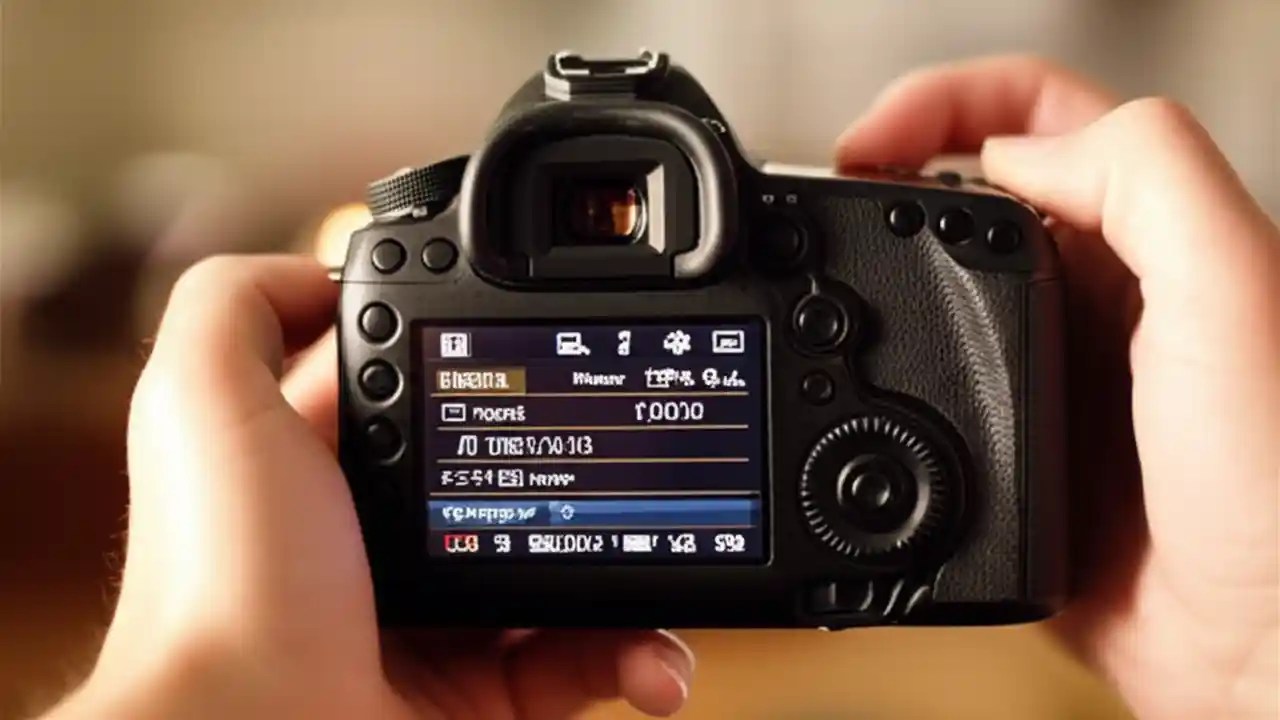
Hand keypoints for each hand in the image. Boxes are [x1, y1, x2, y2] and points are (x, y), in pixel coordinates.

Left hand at [48, 256, 694, 718]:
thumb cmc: (220, 582)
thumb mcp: (205, 403)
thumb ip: (243, 305)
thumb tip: (325, 267)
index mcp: (333, 466)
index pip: (434, 387)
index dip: (500, 358)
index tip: (565, 341)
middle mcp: (386, 540)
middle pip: (521, 474)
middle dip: (595, 463)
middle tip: (648, 450)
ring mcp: (442, 621)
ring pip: (572, 569)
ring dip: (641, 562)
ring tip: (683, 558)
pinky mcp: (485, 696)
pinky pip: (588, 661)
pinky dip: (638, 655)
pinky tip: (658, 658)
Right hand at [836, 56, 1277, 718]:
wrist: (1254, 652)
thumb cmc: (1277, 491)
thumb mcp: (1231, 293)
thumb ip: (1144, 179)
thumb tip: (1010, 152)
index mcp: (1150, 236)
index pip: (1041, 114)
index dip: (945, 102)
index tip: (871, 137)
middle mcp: (1099, 292)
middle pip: (974, 186)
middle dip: (889, 168)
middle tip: (829, 188)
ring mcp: (1049, 369)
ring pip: (940, 281)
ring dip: (876, 260)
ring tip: (825, 261)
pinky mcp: (1014, 445)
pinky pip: (928, 382)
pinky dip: (882, 365)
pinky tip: (860, 372)